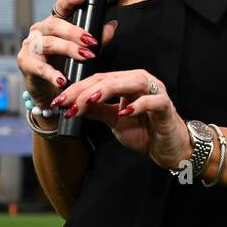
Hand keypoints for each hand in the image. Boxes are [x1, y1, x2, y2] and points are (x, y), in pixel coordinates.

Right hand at [16, 0, 117, 101]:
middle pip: (56, 25)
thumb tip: (112, 25)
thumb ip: (98, 39)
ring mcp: (30, 45)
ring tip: (85, 57)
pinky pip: (39, 67)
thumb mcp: (83, 51)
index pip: (61, 5)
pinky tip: (62, 80)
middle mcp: (40, 30)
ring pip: (49, 43)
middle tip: (92, 42)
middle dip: (75, 32)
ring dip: (69, 50)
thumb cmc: (65, 65)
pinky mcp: (25, 62)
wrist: (48, 90)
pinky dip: (52, 74)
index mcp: (55, 22)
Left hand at [48, 69, 189, 171]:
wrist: (167, 147)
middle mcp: (140, 81)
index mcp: (126, 82)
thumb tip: (72, 106)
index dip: (77, 90)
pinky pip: (152, 101)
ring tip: (91, 99)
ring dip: (109, 89)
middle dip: (85, 90)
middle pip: (109, 79)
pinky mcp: (166, 105)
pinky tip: (124, 112)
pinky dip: (138, 105)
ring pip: (130, 82)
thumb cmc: (144, 130)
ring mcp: (154, 91)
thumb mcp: (114, 120)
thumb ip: (96, 111)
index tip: (58, 102)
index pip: (98, 80)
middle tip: (67, 103)